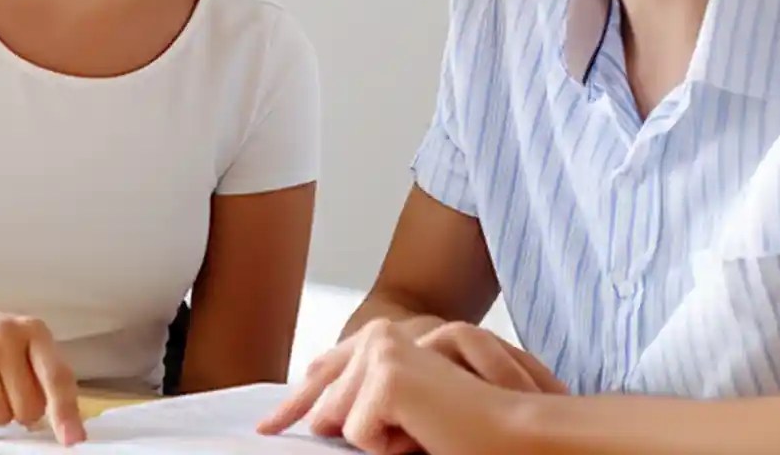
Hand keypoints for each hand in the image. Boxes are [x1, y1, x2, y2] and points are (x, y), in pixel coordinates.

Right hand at [0, 302, 85, 444]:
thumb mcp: (25, 348)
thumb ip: (45, 381)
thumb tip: (59, 427)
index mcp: (35, 330)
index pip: (57, 377)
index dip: (66, 411)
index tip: (74, 439)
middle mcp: (5, 333)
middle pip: (26, 407)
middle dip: (19, 409)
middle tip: (4, 386)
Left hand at [259, 320, 533, 454]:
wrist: (515, 432)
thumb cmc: (464, 429)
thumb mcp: (402, 413)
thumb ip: (363, 405)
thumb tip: (318, 420)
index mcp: (381, 341)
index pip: (323, 375)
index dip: (292, 407)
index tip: (264, 428)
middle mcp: (377, 336)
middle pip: (323, 408)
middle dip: (350, 435)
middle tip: (415, 433)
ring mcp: (380, 351)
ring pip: (339, 423)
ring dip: (380, 442)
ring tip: (425, 433)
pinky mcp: (386, 375)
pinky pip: (359, 435)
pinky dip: (391, 447)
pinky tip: (427, 433)